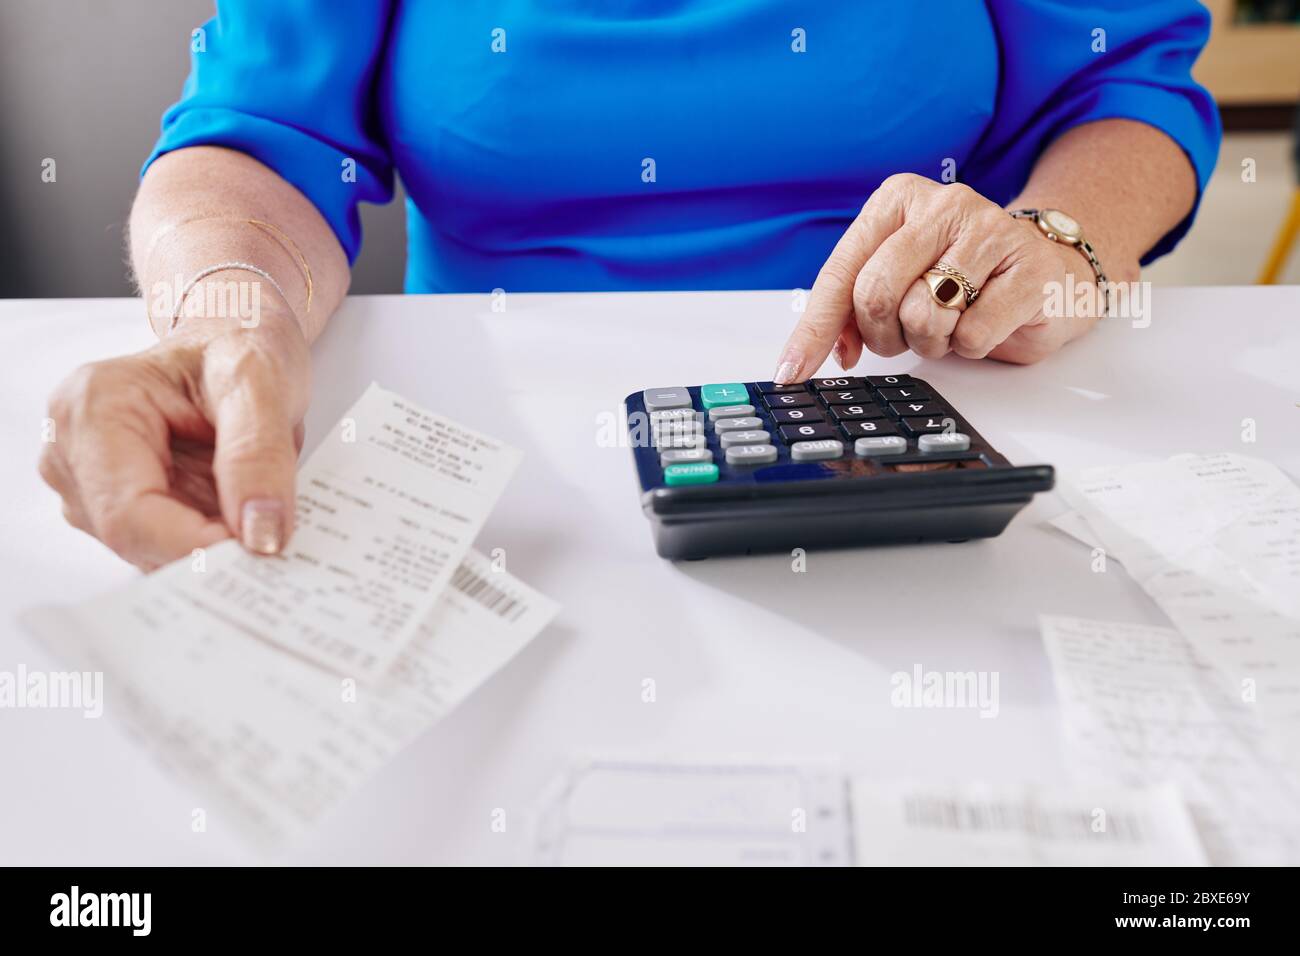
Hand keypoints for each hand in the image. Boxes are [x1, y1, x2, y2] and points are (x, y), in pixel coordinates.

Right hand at [39, 304, 309, 569]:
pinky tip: (237, 514)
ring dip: (211, 543)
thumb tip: (261, 534)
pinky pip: (163, 545)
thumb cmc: (240, 343)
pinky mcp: (114, 502)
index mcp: (95, 408)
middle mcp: (74, 449)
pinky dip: (207, 540)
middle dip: (208, 551)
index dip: (197, 547)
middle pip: (137, 540)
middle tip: (272, 542)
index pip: (130, 514)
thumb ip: (260, 455)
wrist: (236, 334)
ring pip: (151, 551)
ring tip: (256, 510)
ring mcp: (89, 482)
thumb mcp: (262, 383)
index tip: (259, 552)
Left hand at [774, 174, 1106, 378]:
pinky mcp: (1029, 268)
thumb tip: (814, 354)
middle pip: (876, 294)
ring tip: (952, 323)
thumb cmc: (964, 278)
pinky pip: (972, 335)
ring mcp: (990, 231)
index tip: (792, 371)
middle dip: (884, 335)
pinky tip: (985, 322)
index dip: (815, 329)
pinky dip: (971, 346)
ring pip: (924, 316)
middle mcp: (943, 204)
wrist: (1050, 269)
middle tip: (905, 336)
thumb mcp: (898, 280)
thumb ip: (850, 308)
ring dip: (931, 342)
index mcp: (897, 200)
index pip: (841, 272)